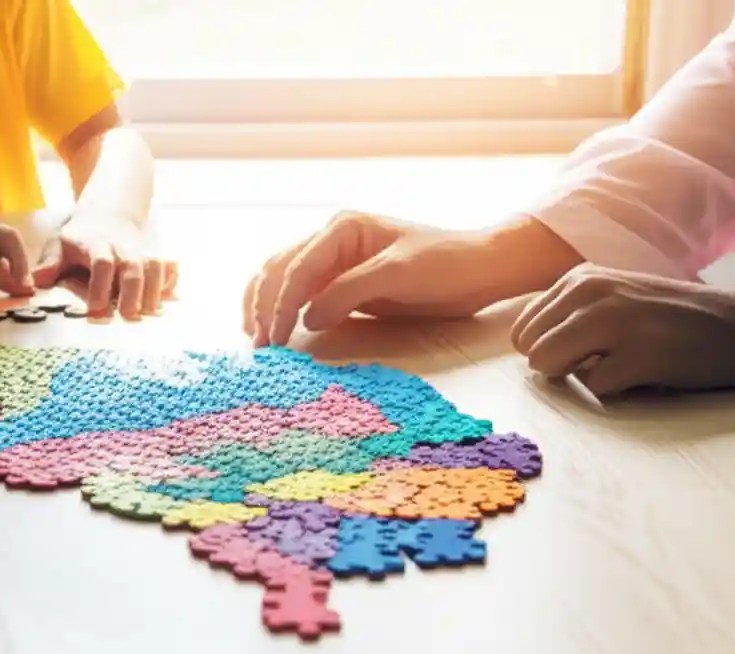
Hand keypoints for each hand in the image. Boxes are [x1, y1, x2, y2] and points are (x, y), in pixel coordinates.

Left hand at [34, 214, 176, 318]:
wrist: (111, 209)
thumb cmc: (80, 237)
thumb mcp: (60, 244)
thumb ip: (49, 264)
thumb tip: (36, 281)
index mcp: (96, 245)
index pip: (101, 263)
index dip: (100, 285)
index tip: (96, 309)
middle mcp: (122, 247)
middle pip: (133, 266)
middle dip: (133, 291)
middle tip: (128, 315)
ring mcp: (142, 250)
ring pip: (154, 267)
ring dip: (154, 290)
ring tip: (149, 312)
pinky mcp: (156, 254)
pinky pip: (169, 266)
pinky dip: (171, 280)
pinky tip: (167, 298)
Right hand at [244, 213, 514, 346]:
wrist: (478, 270)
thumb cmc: (445, 263)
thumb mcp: (398, 273)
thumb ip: (350, 292)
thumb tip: (307, 318)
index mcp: (342, 228)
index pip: (298, 266)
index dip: (282, 303)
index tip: (275, 337)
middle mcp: (331, 240)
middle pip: (279, 270)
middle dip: (264, 306)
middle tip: (260, 345)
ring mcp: (334, 261)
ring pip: (281, 279)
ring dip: (265, 307)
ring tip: (255, 338)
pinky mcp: (341, 283)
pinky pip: (301, 295)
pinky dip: (283, 310)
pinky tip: (274, 329)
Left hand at [511, 264, 734, 395]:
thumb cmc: (671, 318)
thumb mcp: (613, 296)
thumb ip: (568, 314)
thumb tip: (526, 350)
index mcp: (581, 278)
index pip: (522, 330)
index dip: (547, 351)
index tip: (582, 350)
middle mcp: (592, 292)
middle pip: (529, 350)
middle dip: (558, 366)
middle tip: (601, 360)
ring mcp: (615, 320)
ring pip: (547, 363)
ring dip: (578, 377)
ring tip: (618, 364)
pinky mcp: (639, 354)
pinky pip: (593, 388)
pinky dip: (616, 391)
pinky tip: (646, 372)